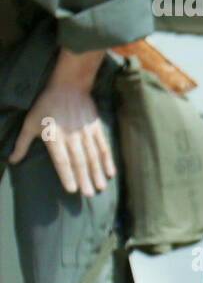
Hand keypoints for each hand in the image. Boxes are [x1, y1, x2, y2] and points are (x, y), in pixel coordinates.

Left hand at [7, 48, 114, 196]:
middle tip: (89, 195)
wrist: (69, 87)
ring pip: (92, 157)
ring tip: (101, 187)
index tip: (72, 190)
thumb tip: (12, 161)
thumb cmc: (46, 106)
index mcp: (54, 138)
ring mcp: (85, 133)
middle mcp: (71, 137)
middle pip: (79, 162)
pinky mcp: (96, 129)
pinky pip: (103, 147)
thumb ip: (22, 144)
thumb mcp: (30, 123)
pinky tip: (110, 172)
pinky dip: (107, 160)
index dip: (67, 175)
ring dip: (97, 173)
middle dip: (84, 179)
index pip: (62, 160)